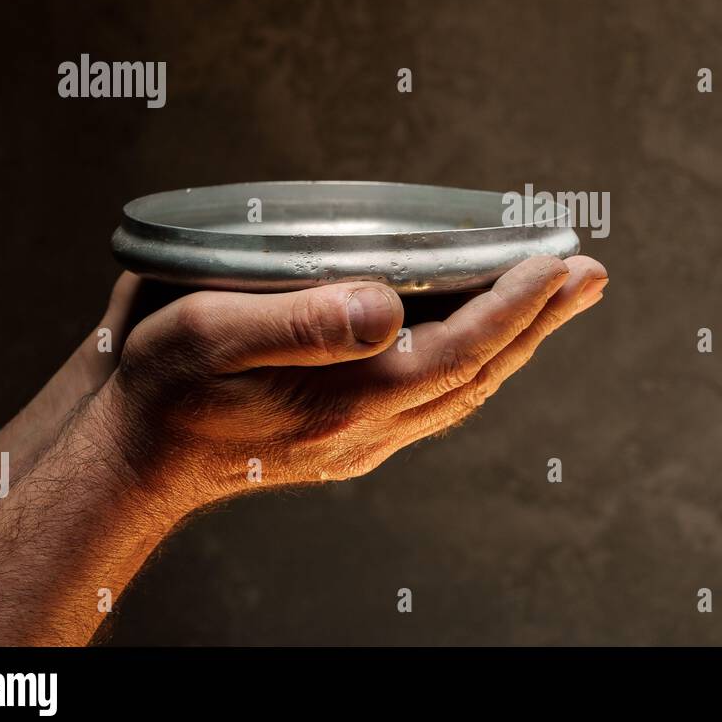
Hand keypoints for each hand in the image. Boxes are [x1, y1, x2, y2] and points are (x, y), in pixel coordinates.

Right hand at [91, 254, 607, 515]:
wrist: (133, 459)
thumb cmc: (162, 389)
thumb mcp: (205, 335)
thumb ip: (299, 321)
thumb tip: (387, 305)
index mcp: (346, 400)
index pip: (459, 349)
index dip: (515, 304)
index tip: (559, 261)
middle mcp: (370, 428)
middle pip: (480, 371)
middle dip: (539, 320)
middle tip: (588, 272)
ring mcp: (367, 441)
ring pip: (466, 390)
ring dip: (518, 342)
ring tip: (558, 296)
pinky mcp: (354, 440)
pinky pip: (439, 402)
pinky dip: (478, 364)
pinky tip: (487, 339)